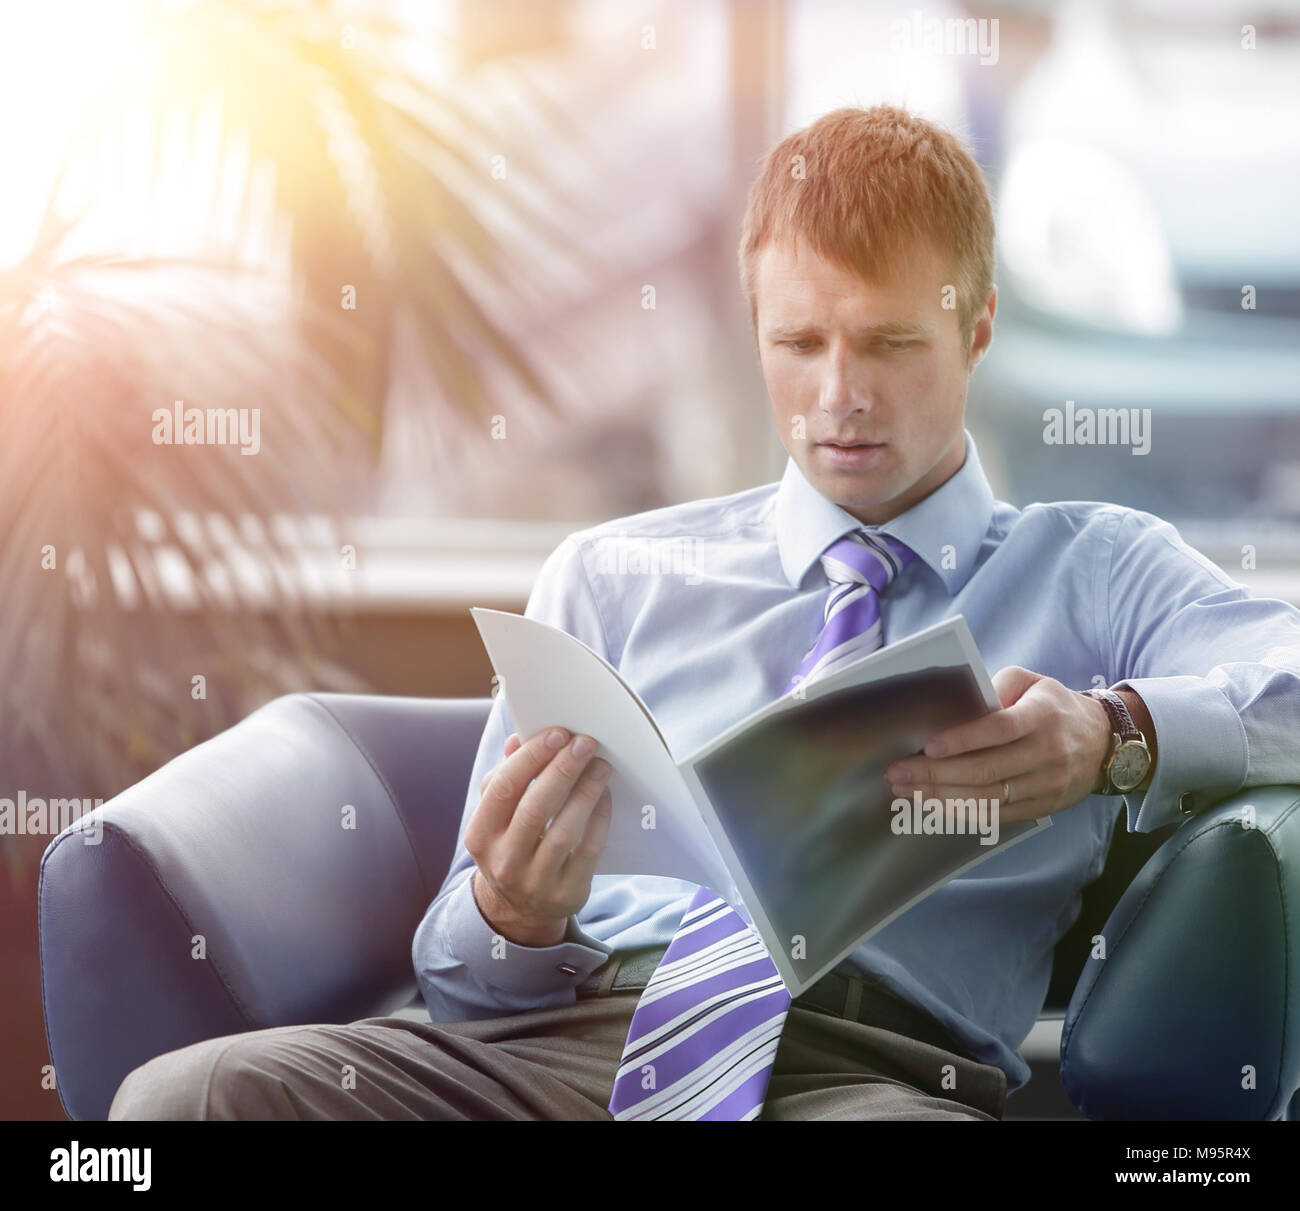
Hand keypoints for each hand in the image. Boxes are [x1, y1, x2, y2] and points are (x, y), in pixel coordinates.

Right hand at [466, 727, 612, 946]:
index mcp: (480, 835)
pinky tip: (605, 795)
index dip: (531, 757)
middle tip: (585, 743)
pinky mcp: (566, 893)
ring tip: (601, 765)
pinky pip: (587, 851)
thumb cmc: (510, 847)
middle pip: (535, 807)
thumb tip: (517, 739)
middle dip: (563, 769)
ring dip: (585, 791)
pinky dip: (599, 819)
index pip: (503, 788)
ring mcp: (535, 881)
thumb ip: (505, 778)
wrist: (519, 909)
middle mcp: (503, 860)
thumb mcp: (496, 819)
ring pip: (563, 830)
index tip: (557, 734)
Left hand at [883, 667, 1112, 823]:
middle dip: (935, 774)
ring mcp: (1047, 784)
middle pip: (986, 770)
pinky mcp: (1044, 807)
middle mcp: (1047, 752)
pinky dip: (962, 814)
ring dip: (941, 797)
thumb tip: (958, 706)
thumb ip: (995, 688)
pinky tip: (934, 807)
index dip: (962, 740)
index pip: (999, 730)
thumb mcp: (1031, 682)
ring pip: (988, 798)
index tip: (927, 748)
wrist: (1103, 741)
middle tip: (898, 772)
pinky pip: (998, 816)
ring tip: (906, 791)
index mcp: (1042, 716)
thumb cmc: (1054, 706)